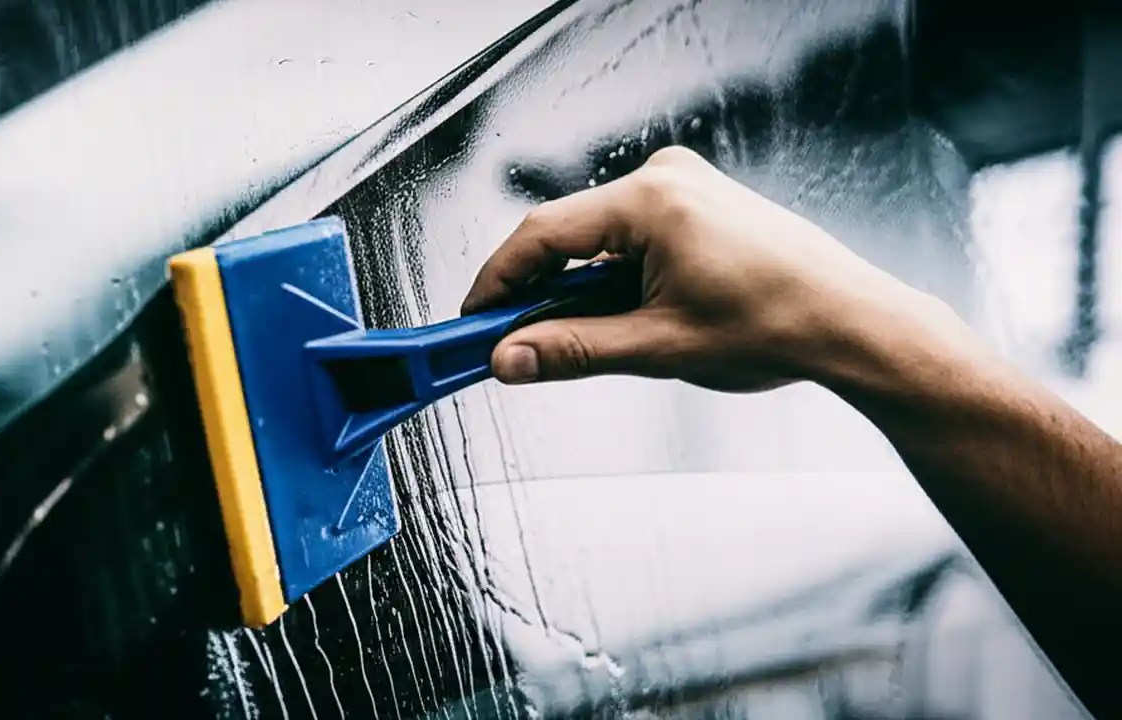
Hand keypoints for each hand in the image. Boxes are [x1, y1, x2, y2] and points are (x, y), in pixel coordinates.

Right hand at [462, 145, 954, 390]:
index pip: (542, 235)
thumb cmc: (778, 325)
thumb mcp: (658, 347)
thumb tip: (510, 358)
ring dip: (580, 288)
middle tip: (514, 342)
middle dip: (538, 291)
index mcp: (651, 201)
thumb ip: (573, 351)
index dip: (497, 282)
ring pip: (600, 238)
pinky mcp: (700, 203)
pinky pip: (633, 235)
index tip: (473, 321)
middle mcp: (666, 178)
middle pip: (568, 233)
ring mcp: (686, 186)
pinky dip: (614, 276)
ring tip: (583, 339)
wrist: (851, 323)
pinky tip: (624, 316)